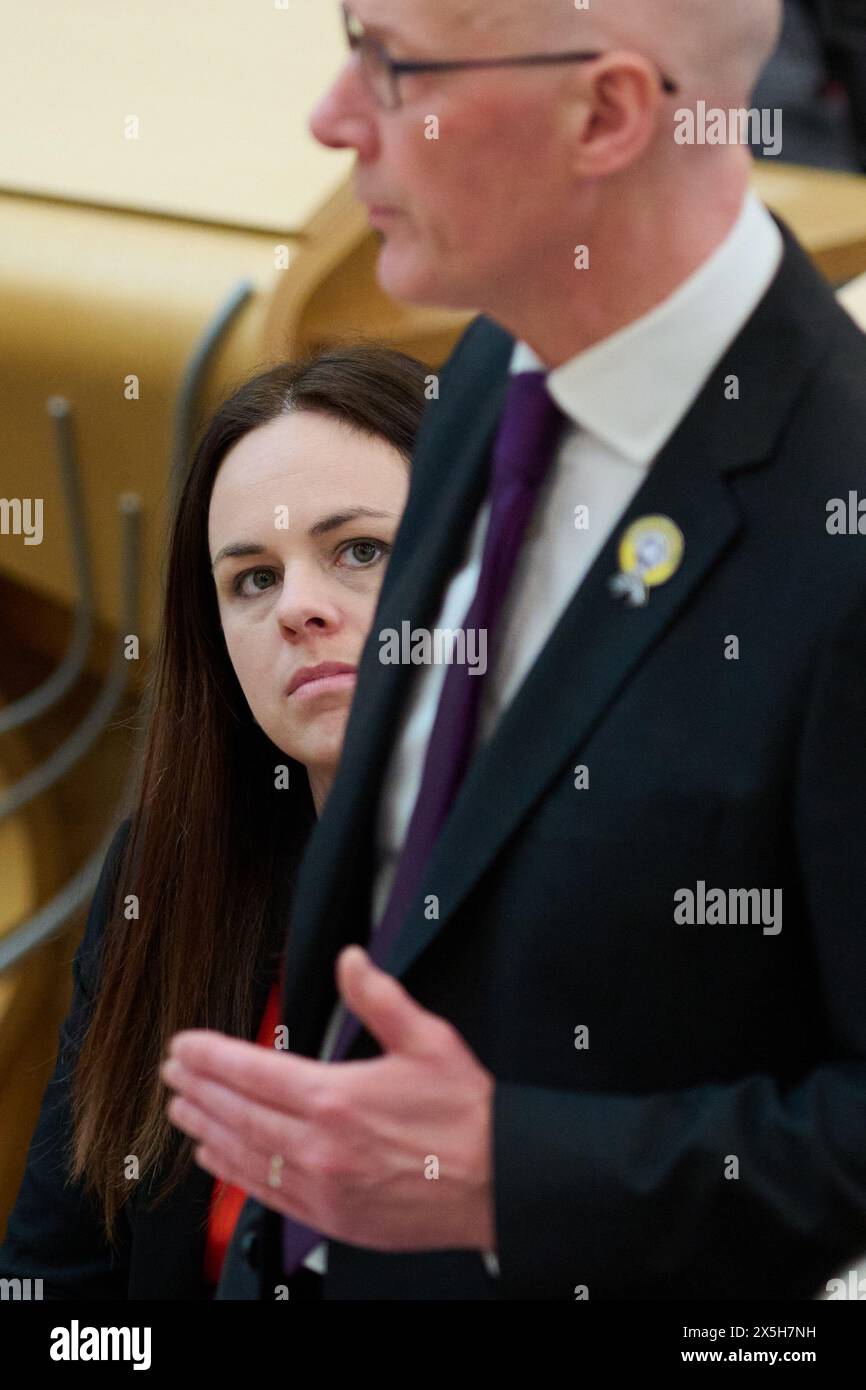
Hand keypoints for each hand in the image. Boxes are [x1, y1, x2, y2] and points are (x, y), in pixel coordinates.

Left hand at [160, 945, 496, 1252]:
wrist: (499, 1185)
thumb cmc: (467, 1118)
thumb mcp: (429, 1041)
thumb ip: (381, 999)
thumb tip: (351, 960)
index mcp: (338, 1099)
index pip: (254, 1071)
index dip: (211, 1056)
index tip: (184, 1045)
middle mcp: (321, 1147)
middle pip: (240, 1113)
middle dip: (200, 1089)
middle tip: (172, 1072)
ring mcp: (323, 1188)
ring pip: (246, 1155)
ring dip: (207, 1130)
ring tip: (182, 1111)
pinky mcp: (332, 1217)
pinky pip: (267, 1194)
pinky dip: (234, 1175)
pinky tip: (216, 1160)